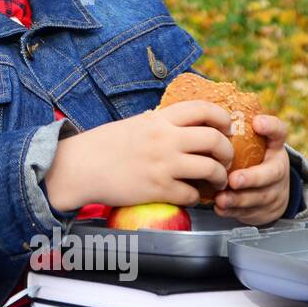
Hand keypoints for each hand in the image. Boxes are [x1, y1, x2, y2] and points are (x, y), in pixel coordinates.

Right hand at [46, 100, 235, 212]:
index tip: (226, 128)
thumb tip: (179, 124)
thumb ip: (159, 123)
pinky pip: (191, 194)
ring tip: (216, 182)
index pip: (203, 109)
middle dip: (227, 151)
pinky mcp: (158, 189)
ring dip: (219, 177)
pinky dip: (195, 197)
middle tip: (225, 159)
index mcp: (159, 119)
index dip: (222, 118)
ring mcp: (163, 165)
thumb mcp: (134, 124)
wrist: (80, 167)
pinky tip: (189, 195)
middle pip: (215, 139)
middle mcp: (165, 139)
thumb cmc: (103, 145)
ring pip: (211, 169)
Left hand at [213, 114, 290, 224]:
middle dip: (252, 177)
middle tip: (235, 180)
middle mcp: (276, 167)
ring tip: (222, 198)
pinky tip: (220, 208)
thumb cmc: (248, 159)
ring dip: (239, 199)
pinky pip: (250, 212)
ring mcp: (273, 190)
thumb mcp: (247, 144)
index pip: (279, 132)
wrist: (269, 190)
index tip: (258, 122)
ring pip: (259, 197)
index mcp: (272, 146)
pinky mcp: (264, 209)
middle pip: (272, 173)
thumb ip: (231, 132)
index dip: (271, 127)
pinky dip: (233, 211)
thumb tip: (198, 114)